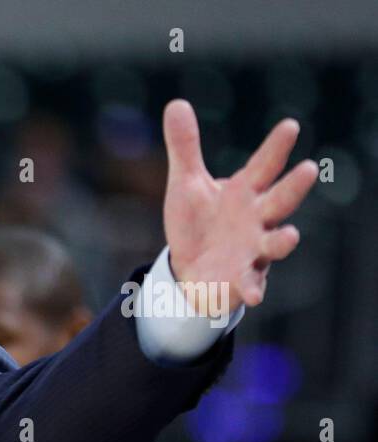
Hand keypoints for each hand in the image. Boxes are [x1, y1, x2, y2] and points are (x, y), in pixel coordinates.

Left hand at [162, 98, 317, 310]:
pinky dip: (252, 289)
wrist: (191, 267)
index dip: (276, 147)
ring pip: (275, 244)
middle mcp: (257, 219)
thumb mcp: (186, 184)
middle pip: (280, 201)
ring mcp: (253, 250)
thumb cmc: (197, 221)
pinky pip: (251, 285)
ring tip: (289, 236)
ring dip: (283, 240)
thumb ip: (185, 147)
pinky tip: (253, 296)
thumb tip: (175, 103)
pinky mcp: (242, 280)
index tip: (290, 125)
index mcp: (245, 192)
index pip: (263, 166)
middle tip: (308, 169)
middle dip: (293, 187)